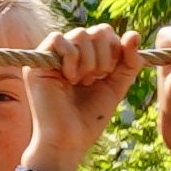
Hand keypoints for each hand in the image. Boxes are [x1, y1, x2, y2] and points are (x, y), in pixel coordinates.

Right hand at [25, 24, 139, 170]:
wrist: (69, 140)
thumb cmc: (90, 117)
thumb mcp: (116, 85)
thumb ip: (128, 61)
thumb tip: (133, 33)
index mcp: (85, 56)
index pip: (105, 32)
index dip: (115, 50)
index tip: (107, 75)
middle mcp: (67, 53)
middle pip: (95, 30)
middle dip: (103, 57)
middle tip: (93, 80)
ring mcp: (51, 56)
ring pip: (79, 34)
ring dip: (88, 61)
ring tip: (81, 82)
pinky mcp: (36, 62)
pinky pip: (58, 40)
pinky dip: (70, 58)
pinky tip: (68, 78)